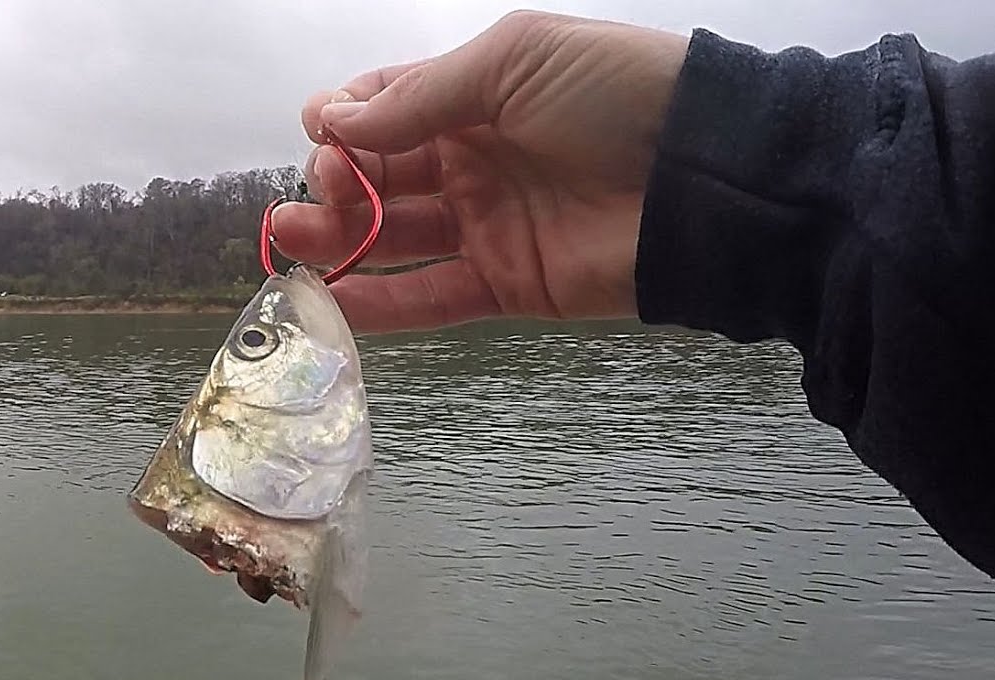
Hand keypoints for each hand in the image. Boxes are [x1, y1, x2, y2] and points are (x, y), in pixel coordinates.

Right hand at [270, 10, 688, 333]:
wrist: (704, 176)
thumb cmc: (615, 94)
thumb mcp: (513, 61)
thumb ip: (419, 97)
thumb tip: (332, 122)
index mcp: (475, 96)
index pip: (385, 107)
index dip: (344, 118)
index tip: (324, 132)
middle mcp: (474, 159)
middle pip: (379, 174)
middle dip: (333, 181)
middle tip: (319, 192)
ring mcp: (488, 224)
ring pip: (394, 237)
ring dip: (337, 240)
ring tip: (291, 242)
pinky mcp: (507, 284)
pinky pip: (431, 298)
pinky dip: (380, 303)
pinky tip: (331, 299)